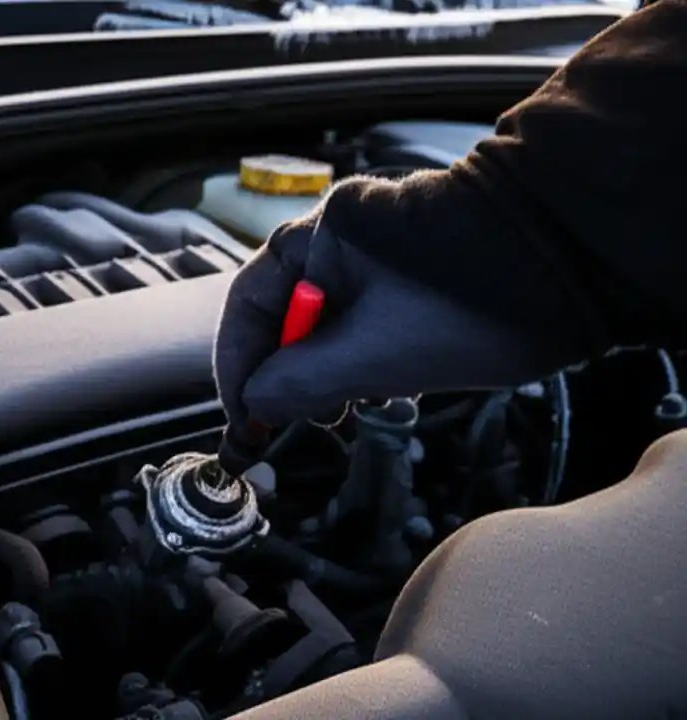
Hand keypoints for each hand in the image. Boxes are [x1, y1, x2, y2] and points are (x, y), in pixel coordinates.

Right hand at [214, 177, 594, 440]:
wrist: (579, 266)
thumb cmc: (482, 297)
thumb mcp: (378, 355)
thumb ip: (303, 383)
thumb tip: (256, 405)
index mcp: (324, 236)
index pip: (250, 303)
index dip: (238, 367)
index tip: (243, 417)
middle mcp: (342, 238)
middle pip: (284, 316)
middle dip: (284, 376)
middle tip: (289, 426)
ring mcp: (377, 256)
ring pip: (323, 325)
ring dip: (324, 376)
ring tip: (346, 413)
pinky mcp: (409, 278)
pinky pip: (361, 324)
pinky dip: (360, 363)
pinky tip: (382, 393)